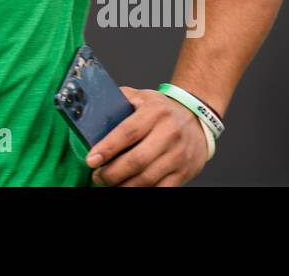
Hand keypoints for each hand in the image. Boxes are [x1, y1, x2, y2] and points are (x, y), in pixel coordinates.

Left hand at [85, 87, 208, 186]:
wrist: (197, 118)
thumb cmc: (161, 110)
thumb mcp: (141, 97)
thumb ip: (118, 101)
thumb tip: (91, 110)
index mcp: (154, 112)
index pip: (127, 132)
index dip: (107, 148)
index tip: (91, 160)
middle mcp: (169, 133)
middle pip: (136, 160)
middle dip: (112, 173)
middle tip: (97, 177)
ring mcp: (178, 154)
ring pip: (147, 178)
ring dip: (124, 186)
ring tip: (110, 184)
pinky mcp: (185, 171)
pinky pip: (162, 189)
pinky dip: (143, 191)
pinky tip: (130, 188)